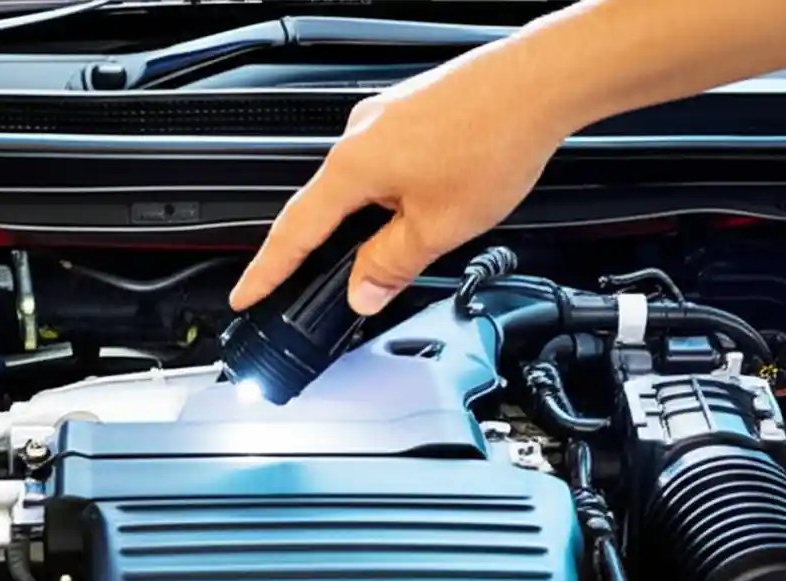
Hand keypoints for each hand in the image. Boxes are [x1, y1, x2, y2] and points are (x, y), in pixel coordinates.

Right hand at [229, 42, 575, 315]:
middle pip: (327, 207)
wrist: (537, 82)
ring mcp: (384, 118)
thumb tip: (362, 291)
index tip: (247, 293)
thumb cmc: (492, 139)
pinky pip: (388, 161)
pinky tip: (434, 200)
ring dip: (377, 218)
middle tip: (337, 286)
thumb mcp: (438, 227)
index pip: (295, 232)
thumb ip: (391, 264)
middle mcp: (359, 136)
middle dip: (332, 249)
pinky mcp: (410, 111)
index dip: (268, 271)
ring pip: (363, 184)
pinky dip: (398, 191)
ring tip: (418, 237)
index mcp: (353, 167)